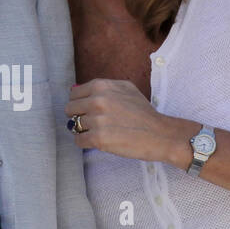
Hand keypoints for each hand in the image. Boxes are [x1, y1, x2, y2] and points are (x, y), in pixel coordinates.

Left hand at [66, 79, 185, 163]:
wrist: (159, 134)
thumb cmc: (144, 112)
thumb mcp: (126, 89)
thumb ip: (104, 87)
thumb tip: (80, 91)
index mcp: (101, 86)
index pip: (73, 94)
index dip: (79, 104)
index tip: (86, 110)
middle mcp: (97, 101)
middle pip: (70, 110)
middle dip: (78, 117)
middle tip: (91, 123)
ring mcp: (97, 120)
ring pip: (74, 126)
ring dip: (84, 131)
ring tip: (99, 132)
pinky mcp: (98, 139)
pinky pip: (78, 140)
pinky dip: (84, 142)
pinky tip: (97, 141)